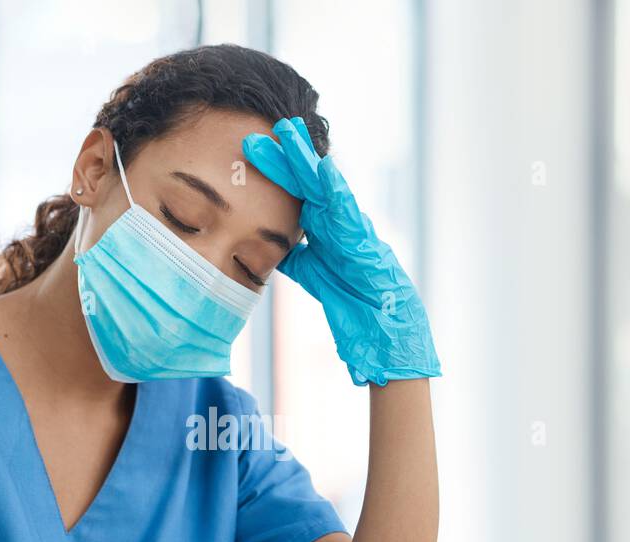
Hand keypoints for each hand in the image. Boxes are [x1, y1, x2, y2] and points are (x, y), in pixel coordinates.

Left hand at [241, 116, 441, 386]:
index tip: (249, 150)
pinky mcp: (361, 236)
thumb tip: (271, 245)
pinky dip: (336, 188)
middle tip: (260, 132)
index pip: (293, 191)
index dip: (273, 170)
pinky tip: (324, 167)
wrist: (380, 320)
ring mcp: (348, 223)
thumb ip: (294, 255)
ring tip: (289, 132)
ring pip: (324, 184)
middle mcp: (335, 217)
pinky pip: (347, 208)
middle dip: (284, 155)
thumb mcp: (312, 272)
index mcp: (322, 224)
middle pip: (305, 179)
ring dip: (306, 158)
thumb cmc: (352, 296)